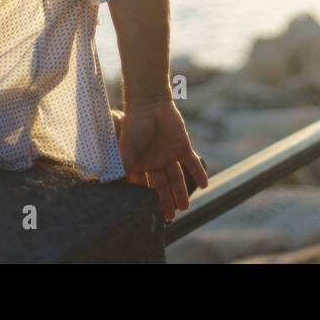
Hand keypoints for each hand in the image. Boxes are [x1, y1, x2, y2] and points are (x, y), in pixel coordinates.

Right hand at [116, 98, 207, 220]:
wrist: (150, 102)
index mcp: (139, 164)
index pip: (143, 186)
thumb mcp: (127, 147)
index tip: (149, 214)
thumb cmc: (134, 123)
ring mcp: (168, 155)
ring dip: (181, 192)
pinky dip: (199, 173)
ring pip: (177, 178)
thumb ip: (124, 165)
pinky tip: (205, 185)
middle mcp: (154, 162)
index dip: (146, 199)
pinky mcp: (182, 147)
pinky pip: (192, 163)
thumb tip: (114, 184)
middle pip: (161, 186)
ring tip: (185, 207)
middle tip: (169, 217)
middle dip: (165, 201)